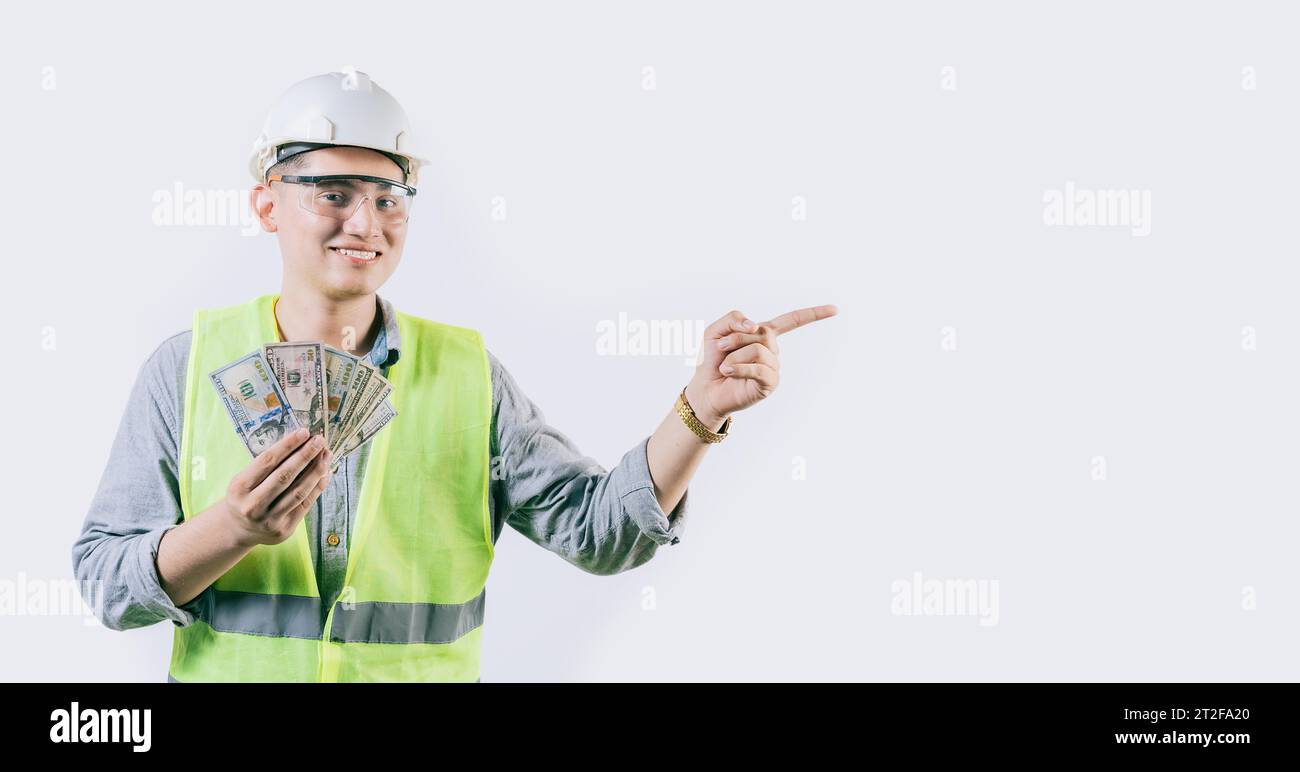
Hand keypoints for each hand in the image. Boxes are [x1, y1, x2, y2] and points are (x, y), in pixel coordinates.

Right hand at [221, 427, 331, 546]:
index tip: (304, 432)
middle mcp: (253, 505)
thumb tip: (301, 442)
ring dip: (316, 471)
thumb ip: (268, 465)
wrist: (237, 529)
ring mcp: (269, 520)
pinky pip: (305, 504)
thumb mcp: (245, 479)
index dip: (287, 445)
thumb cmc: (245, 496)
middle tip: (320, 440)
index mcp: (239, 488)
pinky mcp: (284, 530)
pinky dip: (317, 487)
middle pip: (285, 476)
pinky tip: (325, 474)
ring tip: (326, 455)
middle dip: (305, 456)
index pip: (267, 461)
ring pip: (299, 491)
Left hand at [684, 305, 838, 426]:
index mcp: (763, 336)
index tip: (835, 310)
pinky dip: (739, 367)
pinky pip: (759, 368)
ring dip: (734, 355)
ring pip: (759, 349)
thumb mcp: (716, 330)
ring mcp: (773, 368)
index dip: (813, 314)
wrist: (705, 389)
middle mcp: (773, 351)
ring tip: (724, 365)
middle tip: (720, 348)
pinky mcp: (770, 384)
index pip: (792, 321)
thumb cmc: (711, 360)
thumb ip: (734, 318)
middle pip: (763, 332)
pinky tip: (728, 371)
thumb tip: (756, 324)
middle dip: (737, 337)